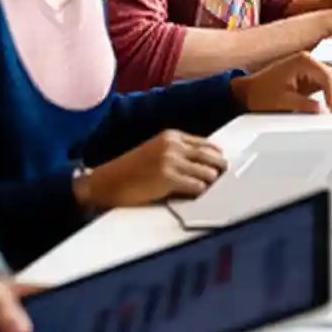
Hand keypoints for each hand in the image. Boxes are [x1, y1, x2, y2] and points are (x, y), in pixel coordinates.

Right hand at [75, 130, 227, 207]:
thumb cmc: (130, 171)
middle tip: (224, 178)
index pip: (205, 144)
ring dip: (210, 182)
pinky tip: (195, 195)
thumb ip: (177, 153)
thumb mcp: (155, 152)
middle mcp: (173, 145)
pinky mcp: (168, 178)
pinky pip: (196, 186)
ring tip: (210, 188)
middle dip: (220, 168)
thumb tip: (203, 164)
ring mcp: (171, 161)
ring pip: (207, 172)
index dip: (216, 156)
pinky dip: (199, 192)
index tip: (222, 164)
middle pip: (211, 156)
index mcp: (171, 136)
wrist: (107, 182)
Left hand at [231, 52, 331, 113]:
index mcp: (303, 62)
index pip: (327, 76)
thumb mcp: (282, 101)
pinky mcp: (311, 80)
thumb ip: (304, 105)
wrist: (248, 92)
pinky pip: (330, 84)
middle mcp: (310, 63)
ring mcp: (312, 71)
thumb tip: (322, 111)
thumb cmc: (260, 93)